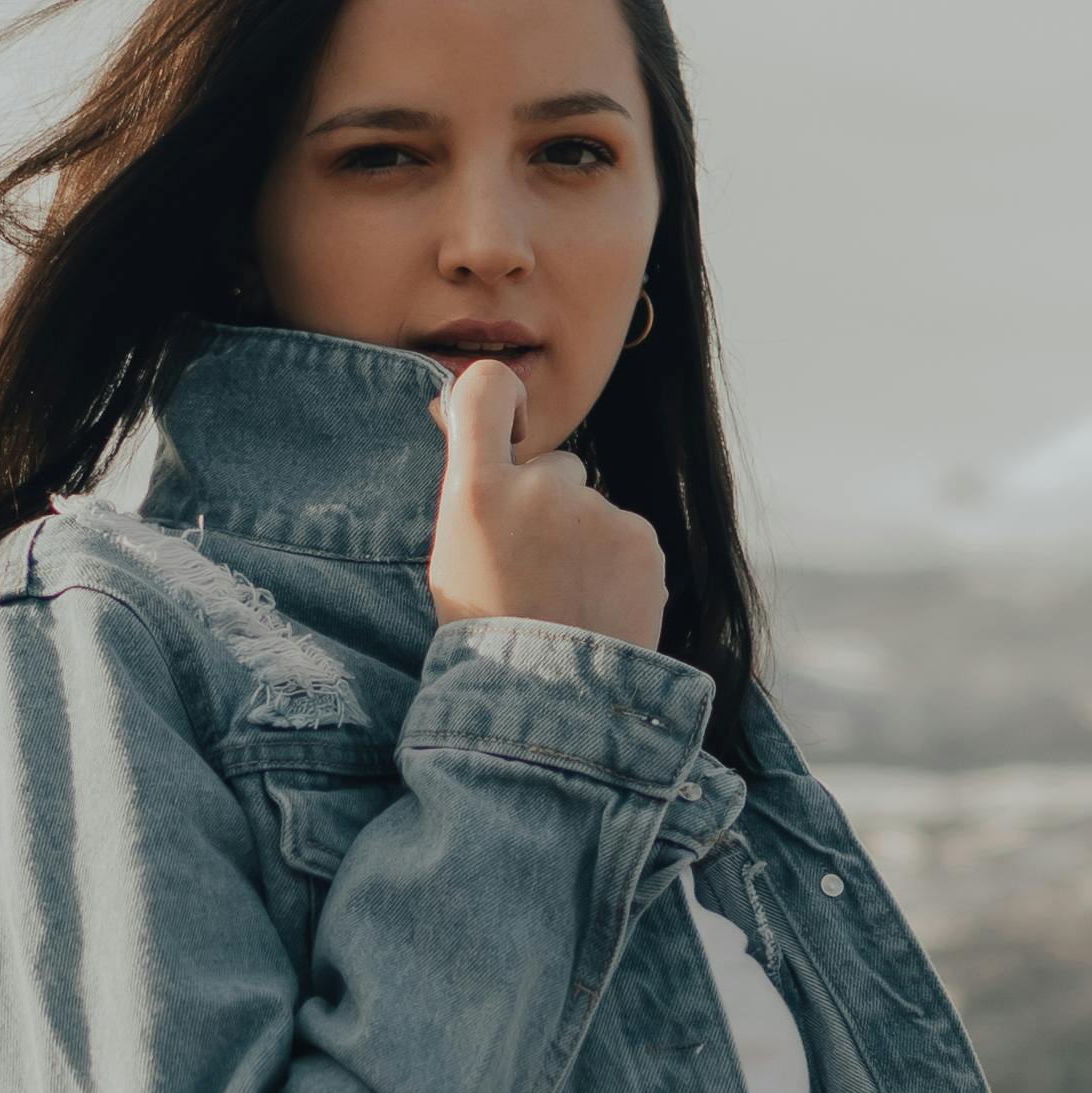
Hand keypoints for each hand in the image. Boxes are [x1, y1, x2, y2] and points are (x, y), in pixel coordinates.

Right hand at [426, 360, 665, 651]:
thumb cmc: (488, 635)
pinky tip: (599, 609)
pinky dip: (619, 569)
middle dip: (551, 507)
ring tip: (567, 603)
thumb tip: (471, 420)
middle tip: (536, 574)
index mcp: (476, 492)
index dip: (501, 397)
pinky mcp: (639, 538)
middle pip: (556, 468)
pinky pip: (627, 539)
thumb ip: (471, 492)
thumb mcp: (453, 557)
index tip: (510, 422)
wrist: (549, 704)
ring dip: (586, 545)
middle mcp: (537, 487)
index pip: (485, 388)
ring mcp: (595, 512)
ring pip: (594, 512)